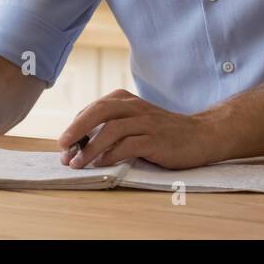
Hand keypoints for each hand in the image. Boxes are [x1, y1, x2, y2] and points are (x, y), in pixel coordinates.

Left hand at [56, 89, 221, 169]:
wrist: (201, 135)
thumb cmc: (162, 131)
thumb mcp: (134, 121)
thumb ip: (110, 127)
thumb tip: (78, 145)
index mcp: (125, 100)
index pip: (93, 109)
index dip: (75, 126)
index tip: (63, 145)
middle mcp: (134, 107)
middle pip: (99, 111)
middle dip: (77, 129)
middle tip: (62, 147)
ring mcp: (146, 122)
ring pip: (112, 129)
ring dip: (91, 147)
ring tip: (78, 162)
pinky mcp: (157, 140)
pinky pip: (130, 145)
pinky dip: (113, 154)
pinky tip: (103, 164)